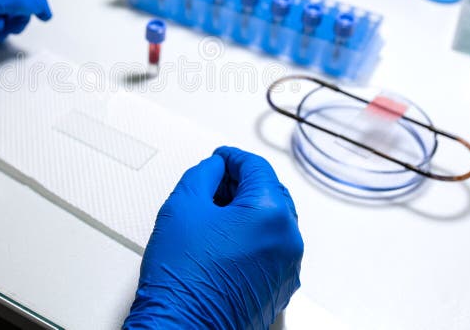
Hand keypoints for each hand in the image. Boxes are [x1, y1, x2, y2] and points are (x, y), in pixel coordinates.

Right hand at [124, 146, 302, 329]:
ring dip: (247, 210)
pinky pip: (271, 249)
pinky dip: (252, 236)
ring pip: (272, 222)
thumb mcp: (182, 206)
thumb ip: (203, 174)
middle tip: (215, 181)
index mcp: (270, 215)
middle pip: (270, 193)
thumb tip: (214, 169)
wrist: (181, 329)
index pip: (257, 167)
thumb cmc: (183, 281)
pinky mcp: (279, 288)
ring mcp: (287, 267)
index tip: (220, 157)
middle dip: (242, 183)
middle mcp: (288, 241)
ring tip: (214, 212)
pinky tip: (223, 239)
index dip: (233, 157)